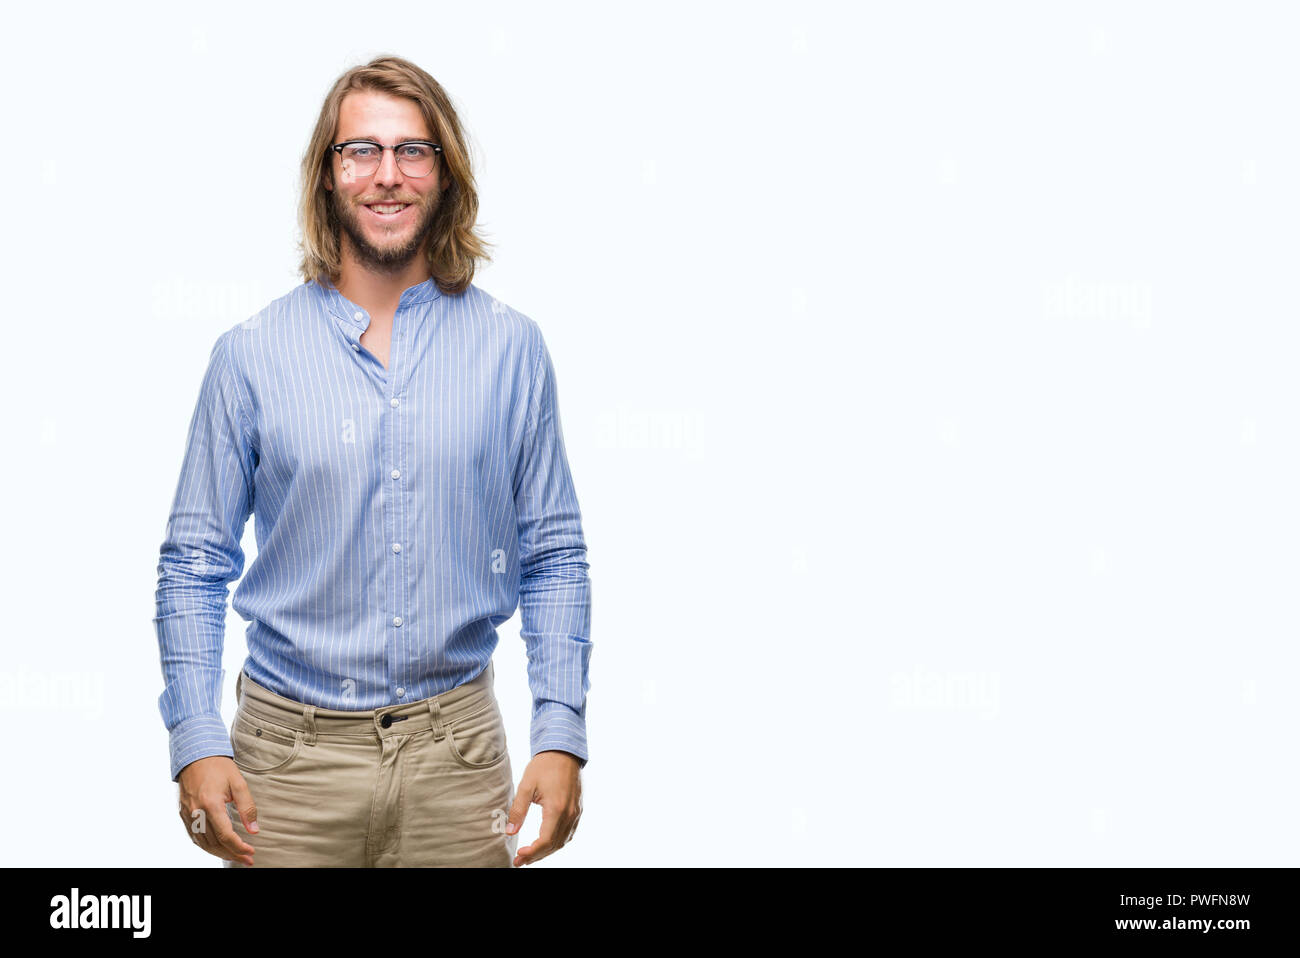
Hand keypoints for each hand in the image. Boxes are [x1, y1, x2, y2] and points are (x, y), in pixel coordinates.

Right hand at [177, 756, 257, 865]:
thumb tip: (254, 830)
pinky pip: (195, 837)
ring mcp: (188, 814)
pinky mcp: (184, 814)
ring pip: (203, 843)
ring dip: (220, 853)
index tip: (251, 852)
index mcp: (211, 804)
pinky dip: (207, 846)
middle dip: (232, 854)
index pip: (225, 835)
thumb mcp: (238, 783)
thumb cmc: (219, 767)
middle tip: (247, 859)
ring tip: (235, 856)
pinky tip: (218, 848)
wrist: (195, 755)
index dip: (239, 847)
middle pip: (214, 843)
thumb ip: (247, 808)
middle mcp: (196, 812)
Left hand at [506, 750, 582, 865]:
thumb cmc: (544, 766)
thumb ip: (518, 810)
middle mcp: (569, 813)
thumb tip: (510, 831)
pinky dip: (557, 842)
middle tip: (520, 860)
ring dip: (547, 851)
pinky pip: (569, 833)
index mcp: (556, 808)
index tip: (518, 857)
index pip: (545, 841)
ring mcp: (575, 812)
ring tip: (531, 854)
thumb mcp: (526, 785)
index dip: (531, 853)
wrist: (564, 751)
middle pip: (554, 845)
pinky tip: (547, 842)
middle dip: (537, 856)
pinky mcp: (577, 809)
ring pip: (563, 841)